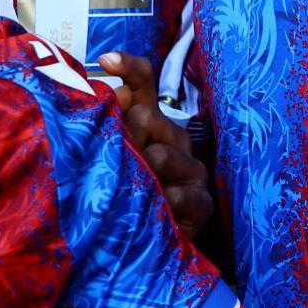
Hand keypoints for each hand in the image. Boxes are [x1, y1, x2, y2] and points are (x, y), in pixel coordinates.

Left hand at [95, 53, 213, 236]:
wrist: (150, 247)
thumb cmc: (126, 196)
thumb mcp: (111, 159)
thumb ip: (107, 126)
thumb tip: (107, 90)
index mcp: (150, 122)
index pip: (143, 83)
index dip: (128, 68)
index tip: (106, 60)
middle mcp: (174, 138)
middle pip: (147, 116)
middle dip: (126, 136)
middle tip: (115, 160)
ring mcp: (191, 170)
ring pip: (161, 154)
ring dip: (142, 173)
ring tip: (132, 190)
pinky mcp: (202, 203)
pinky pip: (179, 194)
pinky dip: (163, 203)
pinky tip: (156, 210)